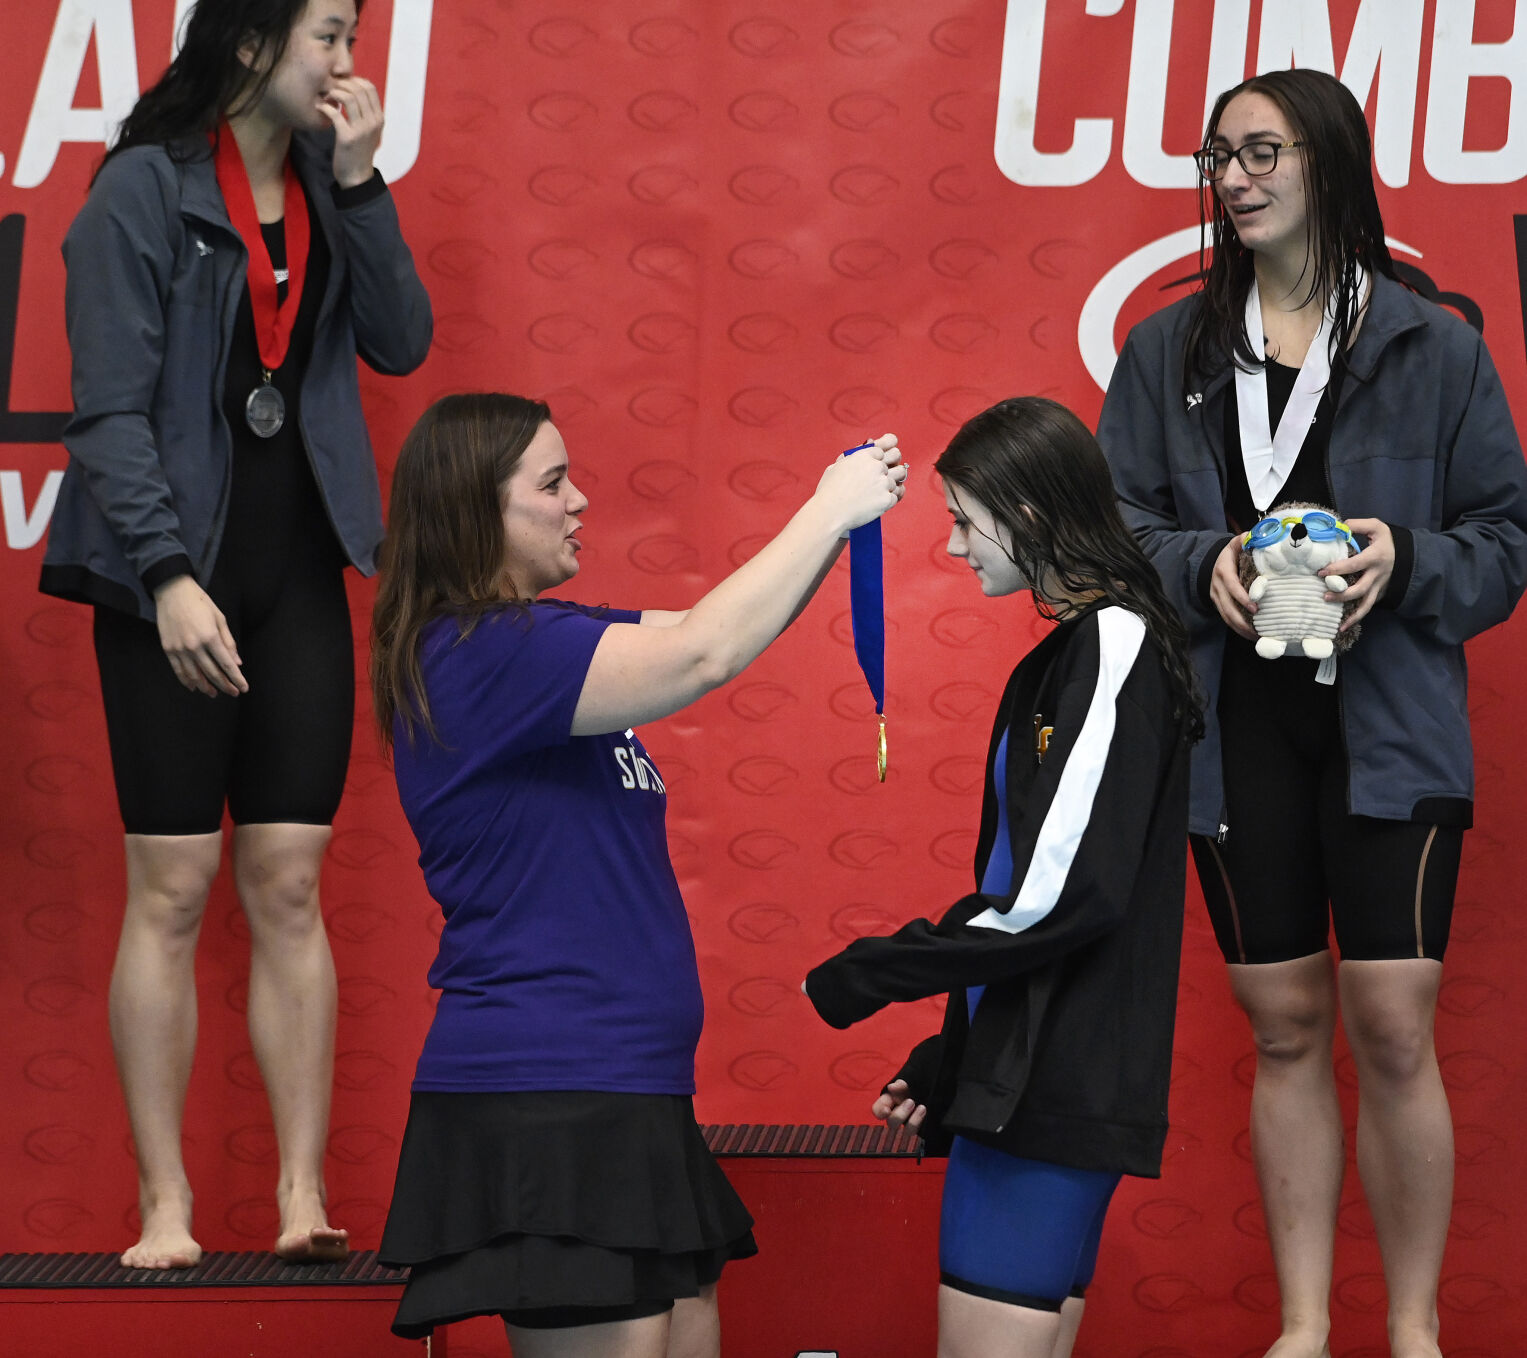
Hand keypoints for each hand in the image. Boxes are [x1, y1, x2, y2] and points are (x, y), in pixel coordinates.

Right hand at [153, 576, 247, 696]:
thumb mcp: (220, 618)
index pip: (227, 665)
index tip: (243, 688)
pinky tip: (194, 687)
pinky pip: (178, 670)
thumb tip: (237, 662)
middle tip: (233, 693)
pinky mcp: (168, 649)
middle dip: (225, 685)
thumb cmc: (200, 602)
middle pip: (212, 673)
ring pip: (194, 675)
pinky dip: (186, 680)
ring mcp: (180, 649)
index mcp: (211, 637)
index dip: (236, 678)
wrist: (172, 591)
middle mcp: (195, 646)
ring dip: (205, 686)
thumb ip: (229, 642)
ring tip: (214, 694)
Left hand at [320, 76, 383, 188]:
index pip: (369, 87)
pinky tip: (320, 108)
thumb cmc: (358, 151)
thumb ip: (365, 112)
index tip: (342, 85)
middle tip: (330, 90)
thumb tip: (354, 89)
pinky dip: (324, 107)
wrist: (357, 176)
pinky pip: (335, 113)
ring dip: (333, 93)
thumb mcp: (369, 130)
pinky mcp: (347, 138)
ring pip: (348, 98)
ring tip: (326, 98)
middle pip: (358, 89)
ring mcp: (361, 130)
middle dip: (341, 84)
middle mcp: (373, 122)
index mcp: (379, 118)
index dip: (353, 80)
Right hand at [814, 433, 907, 533]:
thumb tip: (867, 446)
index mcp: (863, 455)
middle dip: (893, 464)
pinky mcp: (887, 499)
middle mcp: (876, 466)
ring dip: (892, 483)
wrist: (830, 513)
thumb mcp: (836, 467)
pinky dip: (888, 500)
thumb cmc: (829, 492)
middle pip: (896, 458)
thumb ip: (852, 457)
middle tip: (887, 474)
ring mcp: (883, 483)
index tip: (878, 465)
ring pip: (899, 478)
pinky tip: (879, 503)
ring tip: (881, 491)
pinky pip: (896, 496)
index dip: (880, 458)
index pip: (882, 450)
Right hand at [871, 1078, 925, 1131]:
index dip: (880, 1112)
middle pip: (892, 1123)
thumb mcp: (909, 1081)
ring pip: (906, 1131)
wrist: (934, 1087)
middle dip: (900, 1114)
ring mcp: (909, 1122)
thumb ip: (900, 1085)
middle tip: (911, 1102)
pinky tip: (924, 1112)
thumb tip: (891, 1087)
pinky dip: (920, 1122)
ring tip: (922, 1108)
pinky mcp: (919, 1126)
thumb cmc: (918, 1083)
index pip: (877, 1110)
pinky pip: (917, 1131)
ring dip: (913, 1121)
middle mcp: (898, 1113)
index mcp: (890, 1101)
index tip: (887, 1110)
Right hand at [1209, 534, 1257, 639]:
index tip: (1255, 608)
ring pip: (1226, 617)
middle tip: (1259, 630)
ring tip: (1257, 637)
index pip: (1232, 587)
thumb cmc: (1230, 553)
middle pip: (1227, 608)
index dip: (1242, 598)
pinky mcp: (1218, 605)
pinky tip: (1251, 635)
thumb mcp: (1235, 543)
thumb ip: (1245, 540)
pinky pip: (1226, 619)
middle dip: (1242, 621)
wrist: (1211, 561)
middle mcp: (1217, 587)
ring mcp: (1216, 598)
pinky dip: (1238, 629)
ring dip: (1241, 629)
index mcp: (1223, 571)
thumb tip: (1255, 537)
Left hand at [1319, 517, 1393, 630]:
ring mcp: (1380, 586)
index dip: (1337, 569)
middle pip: (1359, 589)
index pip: (1354, 565)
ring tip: (1339, 623)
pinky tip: (1345, 625)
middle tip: (1324, 596)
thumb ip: (1358, 525)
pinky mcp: (1380, 593)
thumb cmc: (1388, 540)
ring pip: (1367, 605)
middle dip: (1342, 595)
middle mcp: (1378, 574)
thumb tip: (1340, 526)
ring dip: (1353, 616)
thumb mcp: (1377, 526)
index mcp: (1375, 557)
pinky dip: (1359, 617)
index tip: (1321, 572)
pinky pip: (1369, 606)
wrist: (1409, 554)